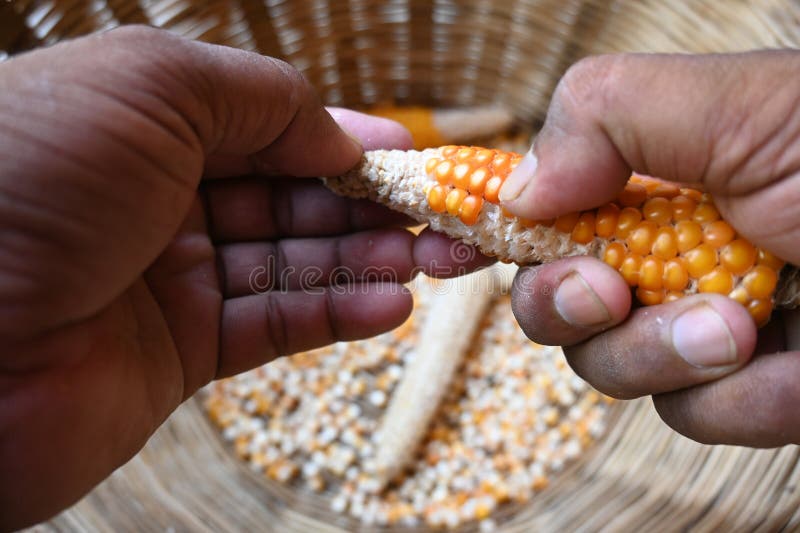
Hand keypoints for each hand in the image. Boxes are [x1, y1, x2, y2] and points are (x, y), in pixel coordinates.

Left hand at [0, 27, 488, 528]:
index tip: (413, 155)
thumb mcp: (153, 86)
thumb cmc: (30, 178)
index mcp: (144, 125)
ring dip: (366, 261)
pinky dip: (335, 315)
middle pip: (290, 198)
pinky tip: (388, 306)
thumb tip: (341, 133)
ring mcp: (168, 280)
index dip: (342, 139)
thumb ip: (263, 98)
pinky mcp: (176, 356)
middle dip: (369, 206)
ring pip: (291, 264)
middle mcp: (158, 200)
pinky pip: (271, 327)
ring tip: (431, 262)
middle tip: (443, 218)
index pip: (268, 130)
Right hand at [502, 51, 799, 446]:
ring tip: (736, 323)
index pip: (542, 203)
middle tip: (605, 288)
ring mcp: (700, 323)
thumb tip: (517, 188)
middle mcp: (664, 251)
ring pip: (608, 366)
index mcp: (650, 179)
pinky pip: (692, 414)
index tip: (442, 244)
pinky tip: (794, 363)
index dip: (486, 224)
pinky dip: (740, 395)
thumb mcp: (740, 103)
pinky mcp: (748, 389)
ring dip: (658, 352)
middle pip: (552, 298)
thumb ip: (610, 117)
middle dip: (562, 304)